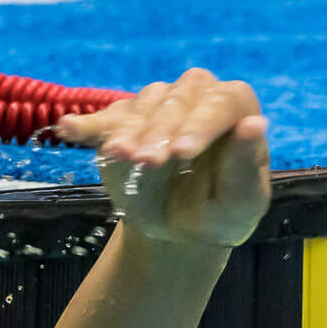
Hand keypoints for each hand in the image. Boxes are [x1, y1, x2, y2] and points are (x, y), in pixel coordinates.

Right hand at [57, 69, 270, 250]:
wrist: (179, 230)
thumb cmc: (220, 216)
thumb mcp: (240, 203)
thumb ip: (246, 166)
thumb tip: (256, 123)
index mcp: (238, 111)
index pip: (223, 104)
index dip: (201, 124)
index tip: (182, 153)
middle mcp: (200, 97)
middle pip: (179, 99)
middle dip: (161, 132)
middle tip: (147, 163)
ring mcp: (160, 104)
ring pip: (144, 105)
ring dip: (130, 131)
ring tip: (121, 156)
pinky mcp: (125, 118)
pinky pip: (106, 117)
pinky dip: (88, 125)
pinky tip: (70, 131)